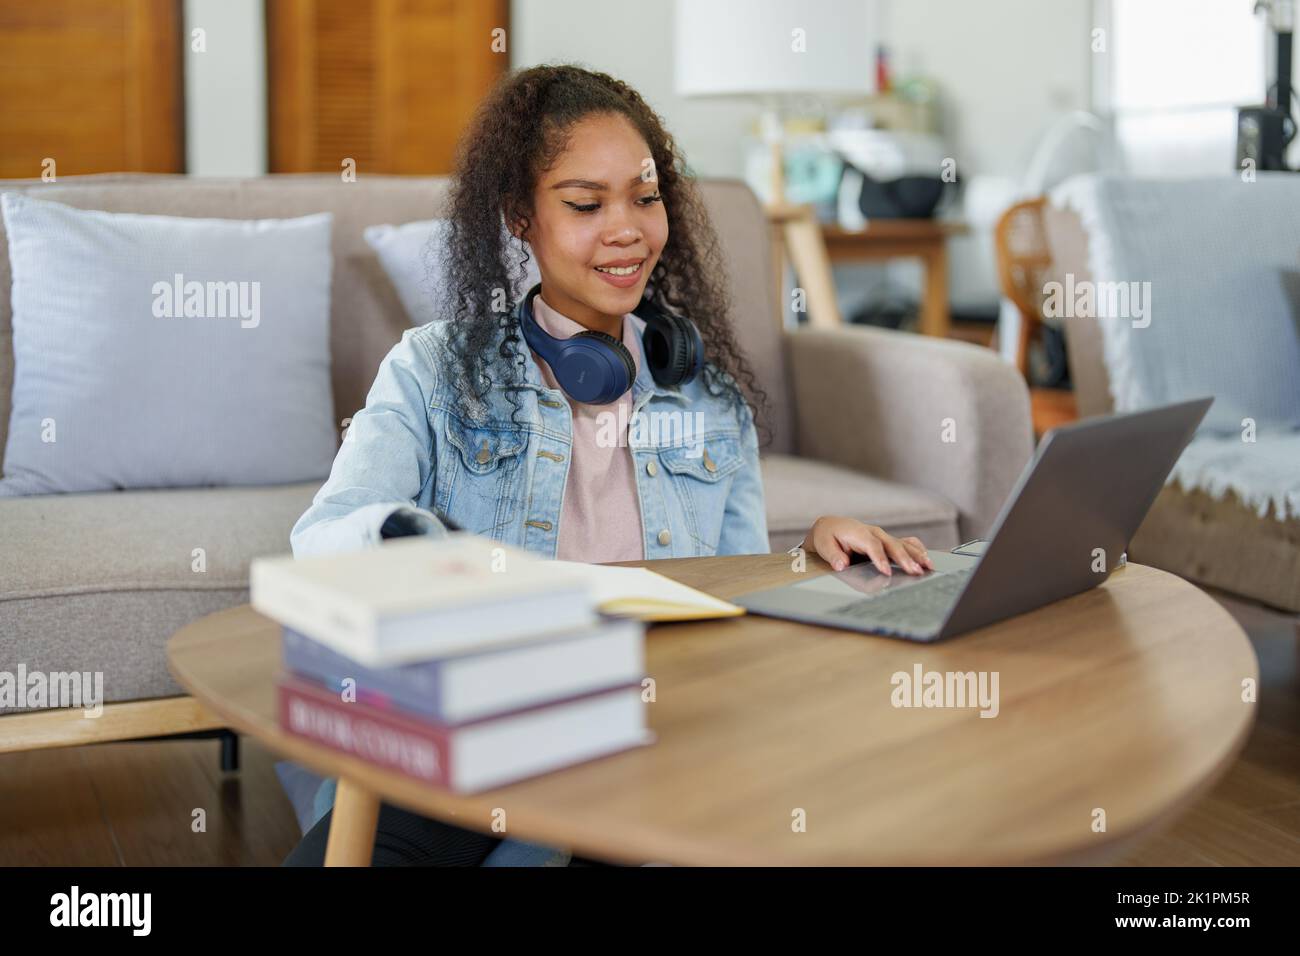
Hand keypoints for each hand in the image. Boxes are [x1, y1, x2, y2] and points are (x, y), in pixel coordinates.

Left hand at [802, 515, 933, 575]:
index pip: (872, 545)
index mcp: (859, 533)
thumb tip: (841, 564)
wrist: (831, 526)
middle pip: (892, 545)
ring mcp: (883, 536)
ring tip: (928, 566)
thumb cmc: (828, 536)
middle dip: (904, 559)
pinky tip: (926, 558)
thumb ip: (833, 555)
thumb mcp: (824, 545)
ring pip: (902, 544)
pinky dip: (916, 549)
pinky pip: (905, 542)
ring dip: (916, 555)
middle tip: (915, 571)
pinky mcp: (887, 540)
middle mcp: (874, 532)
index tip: (887, 572)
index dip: (880, 558)